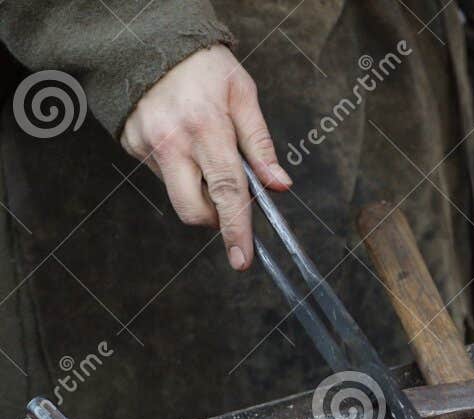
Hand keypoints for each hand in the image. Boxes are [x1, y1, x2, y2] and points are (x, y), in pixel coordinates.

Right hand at [119, 45, 291, 269]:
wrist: (147, 40)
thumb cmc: (203, 67)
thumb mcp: (242, 95)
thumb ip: (260, 145)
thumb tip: (279, 185)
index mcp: (205, 129)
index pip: (227, 192)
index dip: (237, 229)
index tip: (243, 258)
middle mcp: (171, 142)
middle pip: (193, 209)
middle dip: (215, 219)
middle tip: (231, 204)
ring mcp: (146, 146)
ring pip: (179, 194)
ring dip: (198, 187)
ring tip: (205, 150)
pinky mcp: (131, 145)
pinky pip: (163, 175)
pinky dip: (180, 169)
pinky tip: (183, 140)